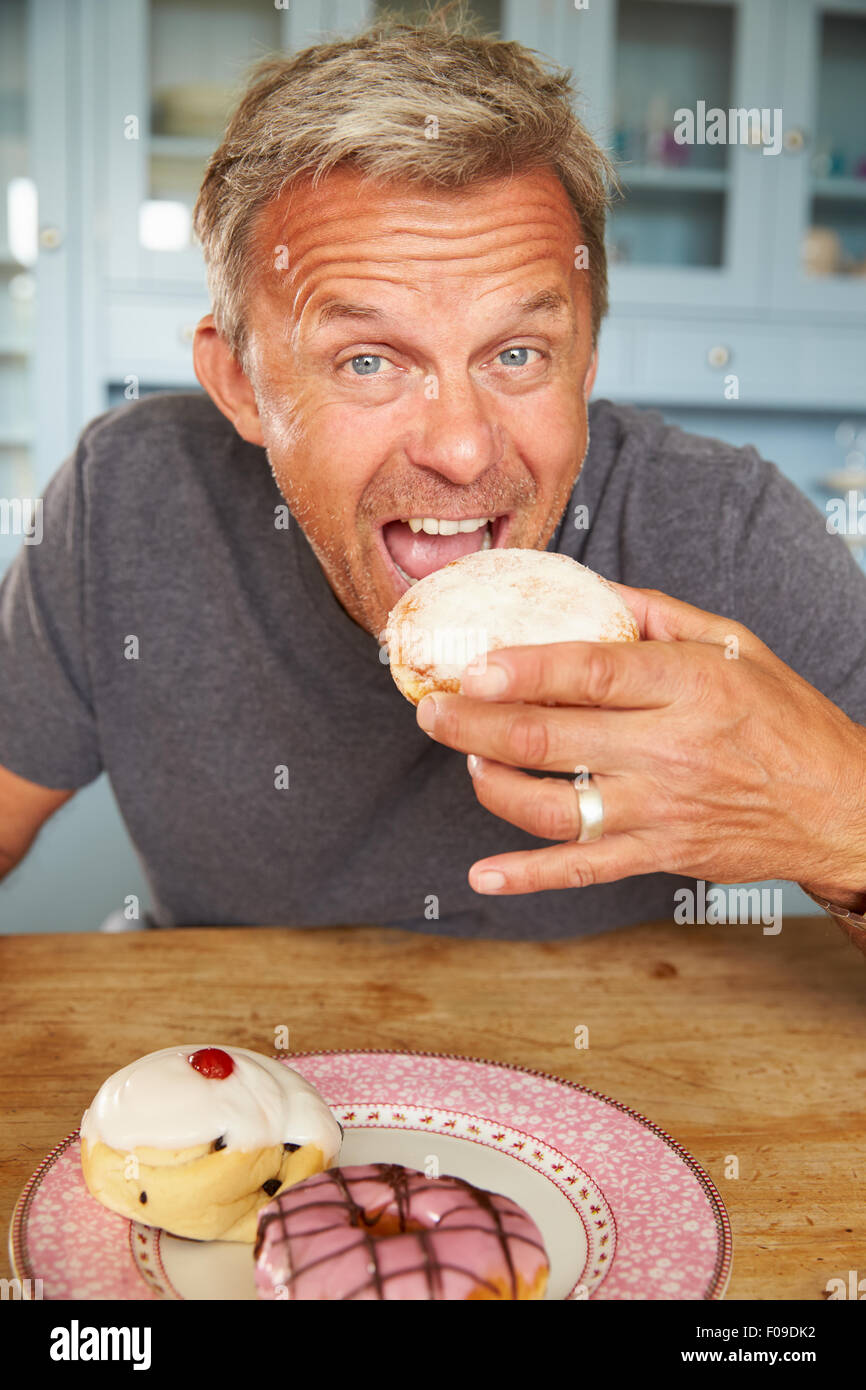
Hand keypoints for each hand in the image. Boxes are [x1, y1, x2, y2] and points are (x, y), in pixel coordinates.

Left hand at [414, 584, 865, 896]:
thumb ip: (658, 614)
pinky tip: (482, 875)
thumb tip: (587, 590)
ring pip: (553, 807)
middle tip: (432, 710)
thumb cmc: (785, 717)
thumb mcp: (736, 644)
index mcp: (687, 685)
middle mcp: (669, 749)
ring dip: (492, 786)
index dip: (522, 671)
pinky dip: (528, 877)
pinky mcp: (660, 854)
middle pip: (551, 739)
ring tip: (464, 760)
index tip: (470, 666)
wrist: (839, 805)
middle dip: (476, 725)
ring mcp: (661, 808)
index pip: (590, 674)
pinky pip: (583, 869)